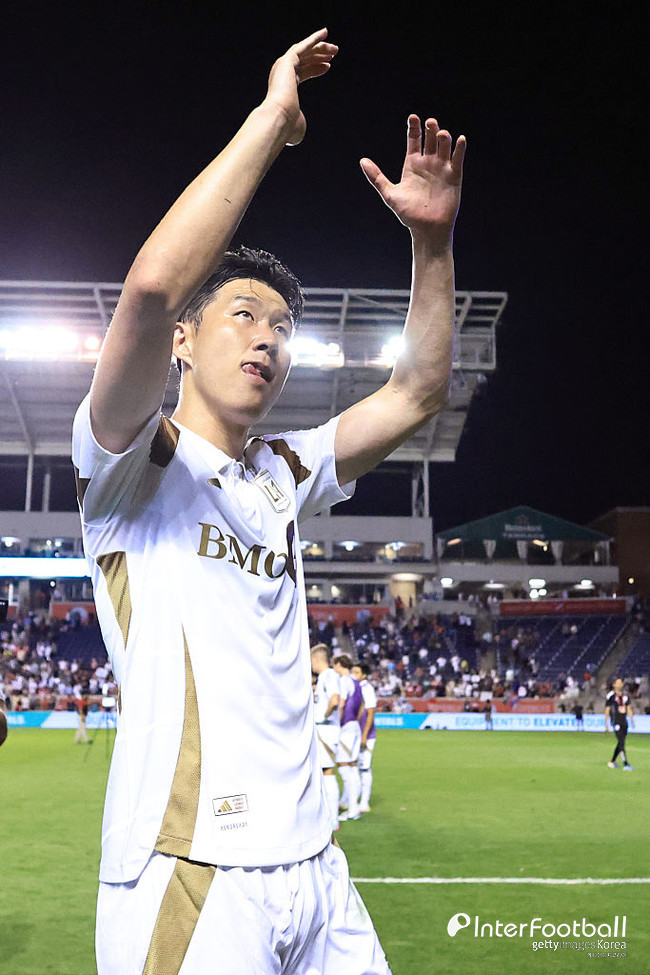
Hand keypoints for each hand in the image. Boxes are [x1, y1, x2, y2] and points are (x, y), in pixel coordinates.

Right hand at [264, 28, 337, 145]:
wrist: (279, 120)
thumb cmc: (287, 128)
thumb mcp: (297, 128)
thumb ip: (299, 125)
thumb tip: (296, 136)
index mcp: (283, 88)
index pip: (301, 74)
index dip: (315, 69)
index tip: (328, 67)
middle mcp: (281, 75)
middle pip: (304, 60)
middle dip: (319, 55)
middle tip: (334, 53)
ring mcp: (283, 66)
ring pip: (305, 51)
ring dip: (320, 47)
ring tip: (335, 48)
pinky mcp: (287, 61)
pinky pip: (303, 45)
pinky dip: (314, 38)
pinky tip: (325, 33)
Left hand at [361, 115, 465, 246]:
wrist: (427, 230)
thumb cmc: (408, 215)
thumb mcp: (390, 194)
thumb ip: (376, 177)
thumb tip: (362, 161)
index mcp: (412, 164)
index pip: (414, 139)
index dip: (414, 127)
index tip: (413, 117)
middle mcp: (427, 164)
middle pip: (430, 138)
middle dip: (431, 128)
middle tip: (430, 123)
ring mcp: (441, 169)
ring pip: (444, 146)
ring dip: (443, 137)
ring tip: (441, 134)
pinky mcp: (454, 176)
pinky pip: (458, 159)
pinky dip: (460, 148)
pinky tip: (460, 140)